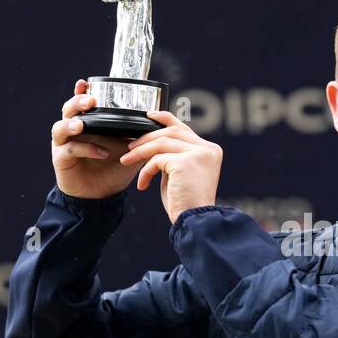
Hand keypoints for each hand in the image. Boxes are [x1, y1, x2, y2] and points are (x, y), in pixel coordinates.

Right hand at [50, 79, 140, 198]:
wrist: (102, 195)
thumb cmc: (112, 169)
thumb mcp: (129, 149)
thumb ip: (138, 135)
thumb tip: (158, 123)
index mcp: (88, 123)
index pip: (81, 102)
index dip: (81, 91)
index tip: (85, 83)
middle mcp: (73, 130)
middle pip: (68, 109)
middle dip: (77, 102)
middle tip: (89, 101)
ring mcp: (64, 144)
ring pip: (60, 127)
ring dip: (71, 124)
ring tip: (81, 125)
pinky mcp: (61, 159)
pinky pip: (70, 150)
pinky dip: (85, 149)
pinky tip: (101, 152)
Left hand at [118, 109, 222, 223]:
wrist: (194, 222)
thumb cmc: (185, 203)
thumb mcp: (180, 174)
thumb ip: (173, 156)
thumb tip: (154, 143)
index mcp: (210, 150)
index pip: (184, 128)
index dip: (164, 118)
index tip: (148, 116)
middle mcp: (208, 149)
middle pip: (171, 131)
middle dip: (146, 137)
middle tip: (130, 147)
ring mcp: (198, 154)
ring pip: (162, 142)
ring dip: (140, 151)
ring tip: (127, 160)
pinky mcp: (186, 162)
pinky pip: (157, 159)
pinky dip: (146, 171)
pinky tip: (143, 185)